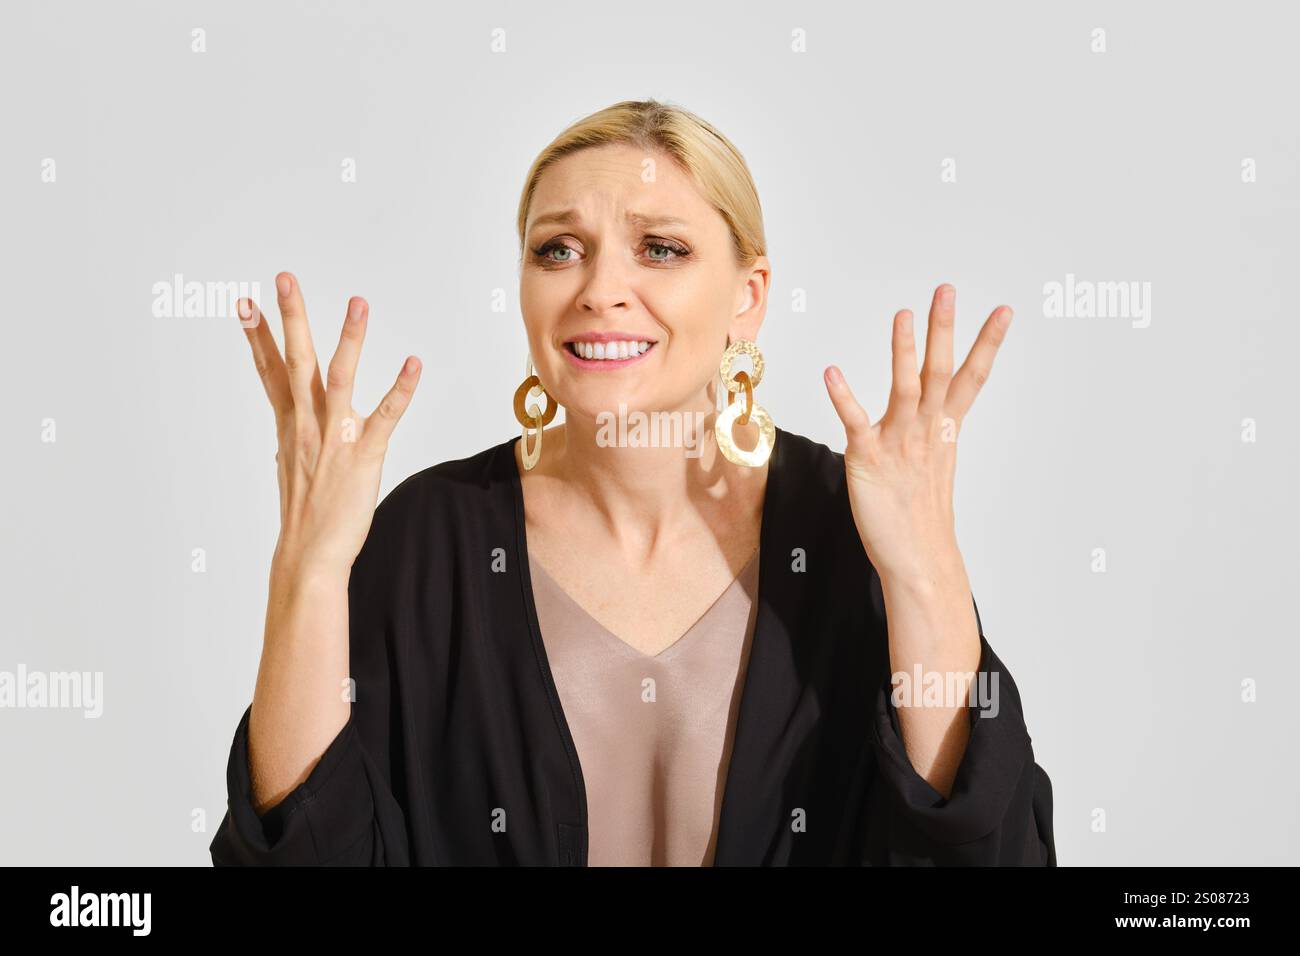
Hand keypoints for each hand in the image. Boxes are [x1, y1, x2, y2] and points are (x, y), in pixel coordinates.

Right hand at [237, 271, 421, 579]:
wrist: (309, 555)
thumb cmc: (305, 516)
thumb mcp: (291, 469)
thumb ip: (292, 440)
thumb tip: (287, 430)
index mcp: (290, 426)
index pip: (269, 372)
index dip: (257, 337)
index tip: (244, 303)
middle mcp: (307, 425)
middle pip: (295, 361)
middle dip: (289, 318)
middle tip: (284, 278)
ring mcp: (335, 438)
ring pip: (339, 378)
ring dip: (349, 339)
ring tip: (357, 302)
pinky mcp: (364, 455)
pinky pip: (386, 416)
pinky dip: (401, 388)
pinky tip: (413, 363)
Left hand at [822, 284, 1011, 583]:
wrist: (917, 559)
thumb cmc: (920, 514)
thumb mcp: (931, 463)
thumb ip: (929, 431)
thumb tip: (931, 413)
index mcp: (944, 430)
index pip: (970, 378)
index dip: (987, 344)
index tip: (1004, 311)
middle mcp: (926, 431)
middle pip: (939, 372)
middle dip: (944, 330)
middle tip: (946, 290)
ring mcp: (899, 443)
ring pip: (905, 388)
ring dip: (903, 351)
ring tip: (903, 315)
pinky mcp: (868, 458)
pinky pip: (855, 423)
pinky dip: (844, 397)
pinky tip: (831, 373)